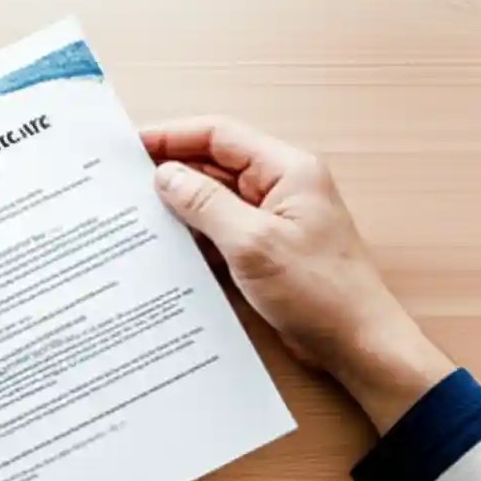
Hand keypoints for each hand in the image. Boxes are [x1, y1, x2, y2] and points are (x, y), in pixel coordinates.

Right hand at [141, 116, 454, 431]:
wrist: (359, 345)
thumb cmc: (321, 293)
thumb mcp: (252, 244)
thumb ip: (205, 204)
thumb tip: (165, 175)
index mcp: (286, 170)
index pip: (218, 135)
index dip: (171, 136)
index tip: (130, 147)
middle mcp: (279, 187)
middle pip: (213, 163)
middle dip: (169, 170)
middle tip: (121, 182)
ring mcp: (271, 218)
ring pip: (213, 198)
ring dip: (178, 205)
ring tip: (133, 213)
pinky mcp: (264, 248)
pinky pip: (219, 230)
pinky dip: (192, 234)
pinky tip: (163, 245)